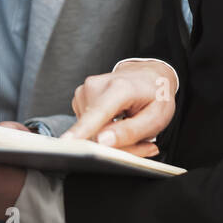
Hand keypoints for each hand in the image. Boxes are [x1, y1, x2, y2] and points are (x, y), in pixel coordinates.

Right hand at [61, 60, 175, 155]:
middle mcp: (96, 86)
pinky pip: (88, 127)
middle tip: (142, 144)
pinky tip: (117, 125)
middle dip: (116, 146)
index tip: (67, 142)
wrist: (148, 75)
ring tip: (129, 129)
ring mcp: (85, 90)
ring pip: (90, 132)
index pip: (98, 113)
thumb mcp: (155, 118)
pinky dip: (102, 132)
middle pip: (95, 131)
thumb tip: (102, 141)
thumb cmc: (155, 96)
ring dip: (109, 140)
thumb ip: (130, 131)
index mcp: (119, 88)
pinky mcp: (79, 98)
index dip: (82, 130)